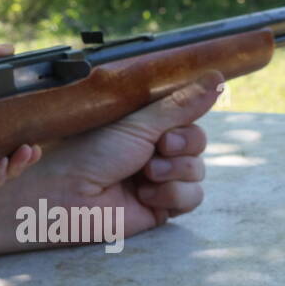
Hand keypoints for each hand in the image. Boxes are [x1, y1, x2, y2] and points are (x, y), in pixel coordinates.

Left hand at [0, 72, 222, 259]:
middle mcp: (152, 149)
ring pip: (198, 171)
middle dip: (182, 145)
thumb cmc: (88, 153)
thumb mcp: (137, 124)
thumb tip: (217, 78)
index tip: (169, 123)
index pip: (187, 115)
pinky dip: (172, 195)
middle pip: (198, 142)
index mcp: (143, 123)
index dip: (186, 119)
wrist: (66, 195)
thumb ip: (179, 106)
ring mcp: (157, 178)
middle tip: (157, 148)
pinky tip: (146, 195)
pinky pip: (192, 198)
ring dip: (175, 171)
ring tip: (145, 174)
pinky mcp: (160, 207)